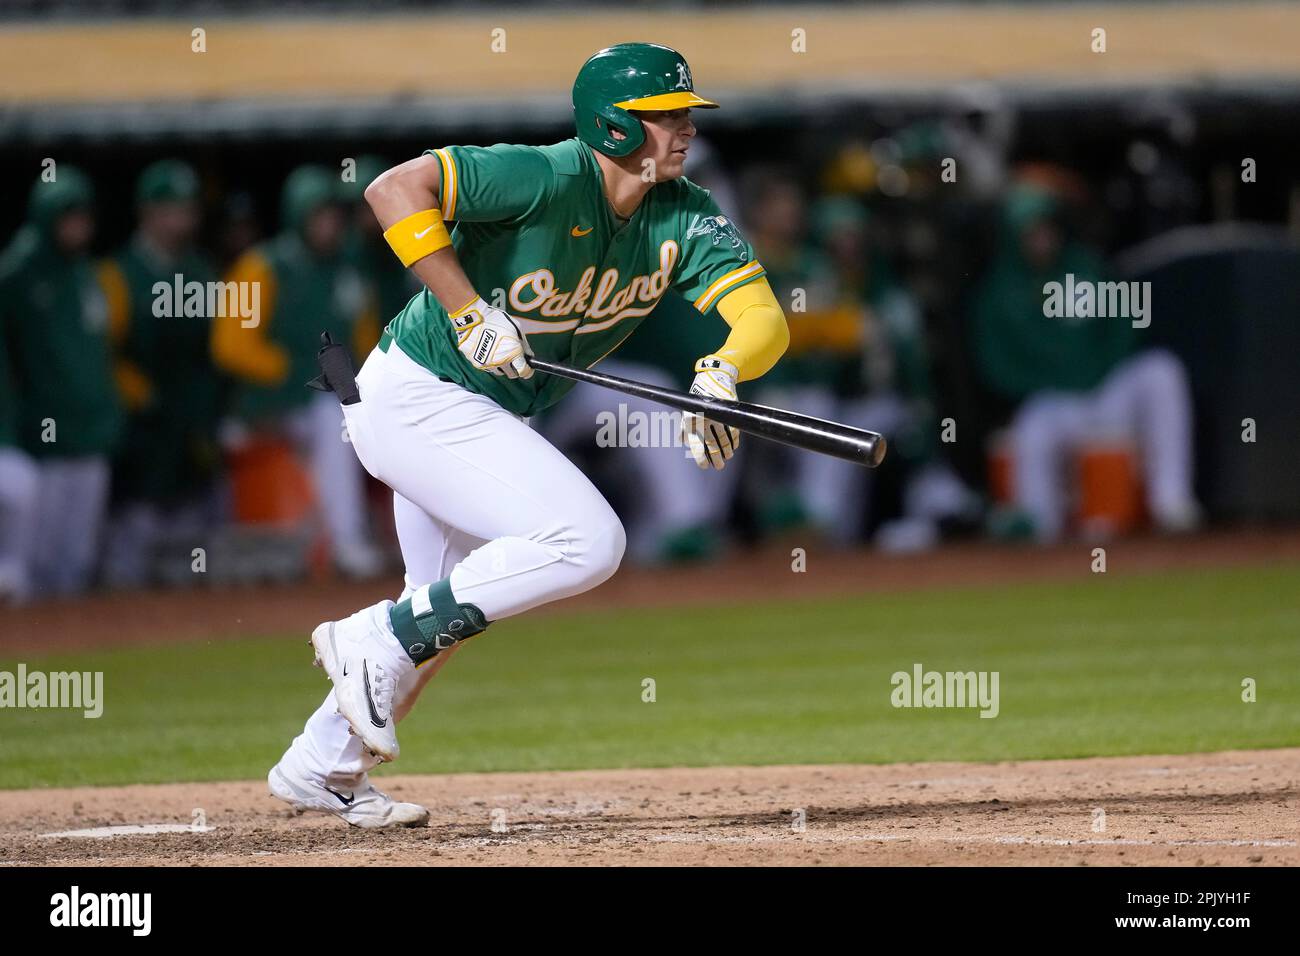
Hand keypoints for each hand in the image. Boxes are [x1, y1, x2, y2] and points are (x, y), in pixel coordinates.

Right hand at [449, 296, 532, 378]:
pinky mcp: (477, 363)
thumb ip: (524, 344)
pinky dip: (491, 362)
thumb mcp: (515, 328)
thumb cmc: (495, 321)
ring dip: (502, 366)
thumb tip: (528, 355)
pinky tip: (490, 351)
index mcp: (512, 354)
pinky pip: (488, 367)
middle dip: (515, 369)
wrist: (471, 319)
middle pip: (512, 375)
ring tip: (500, 353)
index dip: (528, 371)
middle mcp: (500, 362)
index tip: (529, 369)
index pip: (524, 372)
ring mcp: (487, 364)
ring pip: (499, 371)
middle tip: (515, 360)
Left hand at [681, 354, 740, 469]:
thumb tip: (682, 441)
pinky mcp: (727, 412)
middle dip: (716, 458)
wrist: (713, 378)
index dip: (700, 457)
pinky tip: (734, 446)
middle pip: (712, 444)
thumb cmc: (697, 399)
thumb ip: (684, 427)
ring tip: (728, 457)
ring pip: (723, 439)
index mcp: (691, 421)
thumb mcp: (687, 411)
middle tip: (719, 466)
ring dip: (726, 450)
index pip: (696, 444)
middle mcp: (703, 420)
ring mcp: (716, 416)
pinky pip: (732, 430)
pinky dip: (734, 440)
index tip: (704, 466)